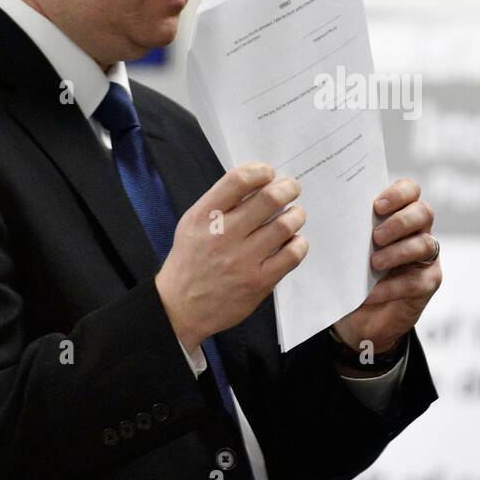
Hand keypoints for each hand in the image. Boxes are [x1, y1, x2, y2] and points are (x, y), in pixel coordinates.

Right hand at [155, 162, 306, 349]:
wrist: (180, 307)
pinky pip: (292, 254)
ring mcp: (243, 260)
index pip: (238, 180)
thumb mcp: (193, 223)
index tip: (268, 174)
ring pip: (286, 225)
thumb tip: (258, 182)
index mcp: (205, 216)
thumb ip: (221, 202)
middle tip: (291, 188)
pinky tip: (294, 241)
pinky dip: (299, 243)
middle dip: (288, 188)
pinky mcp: (259, 281)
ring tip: (295, 214)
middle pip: (269, 199)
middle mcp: (224, 235)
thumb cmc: (190, 261)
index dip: (260, 171)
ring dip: (296, 214)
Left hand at [333, 178, 440, 362]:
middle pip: (424, 212)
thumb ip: (349, 229)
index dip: (399, 193)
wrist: (357, 317)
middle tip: (376, 237)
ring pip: (425, 244)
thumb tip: (329, 211)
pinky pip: (417, 281)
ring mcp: (426, 257)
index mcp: (398, 213)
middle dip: (400, 222)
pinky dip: (393, 286)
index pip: (411, 190)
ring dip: (398, 252)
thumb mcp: (348, 249)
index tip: (377, 205)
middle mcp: (418, 231)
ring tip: (374, 264)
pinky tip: (372, 293)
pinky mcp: (427, 283)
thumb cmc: (352, 273)